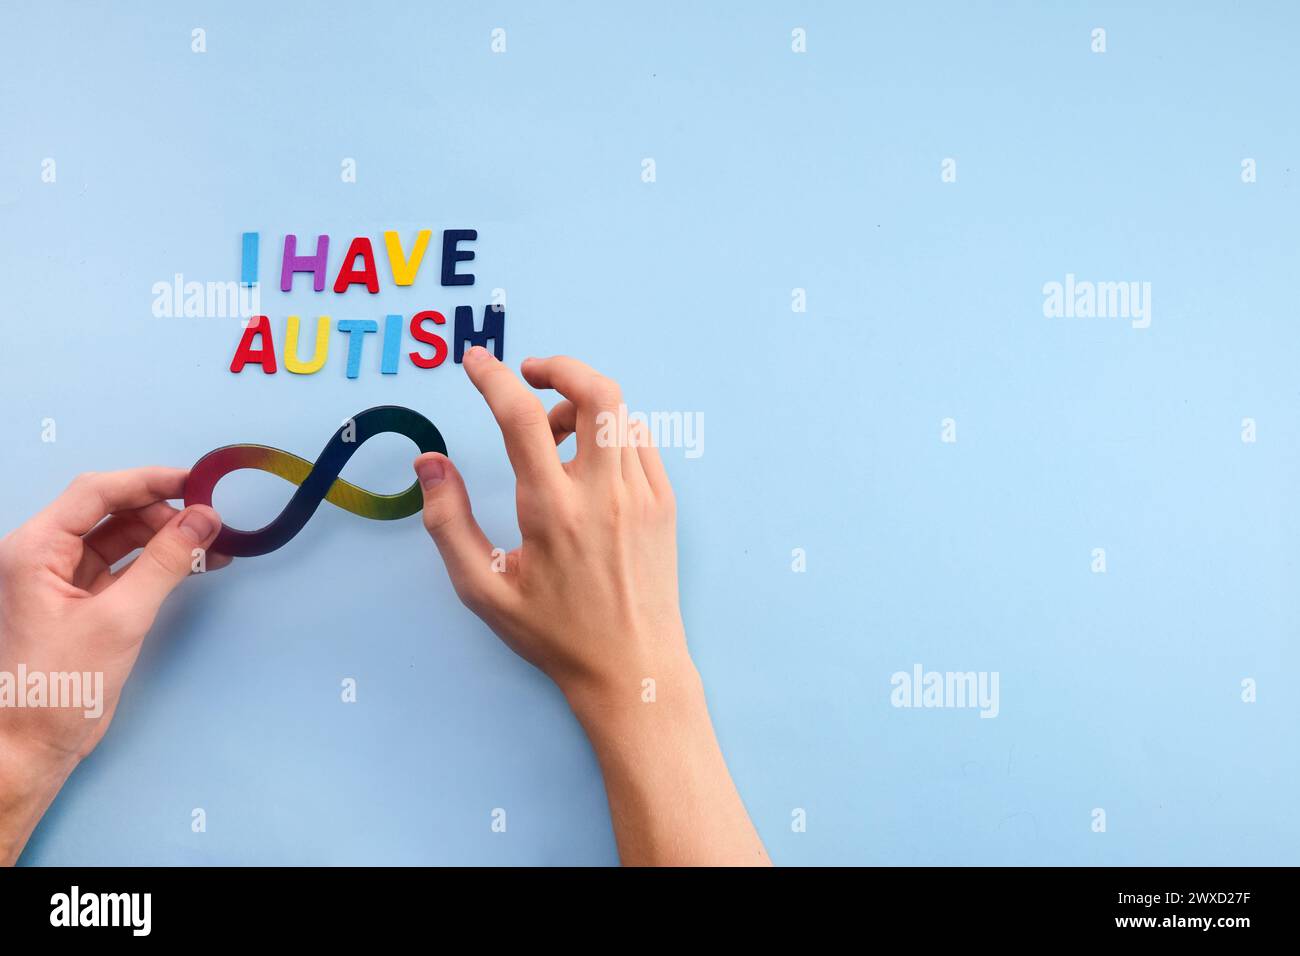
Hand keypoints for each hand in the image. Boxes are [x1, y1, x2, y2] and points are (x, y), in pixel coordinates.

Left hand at [0, 468, 226, 864]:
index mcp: (35, 549)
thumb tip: (204, 520)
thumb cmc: (58, 685)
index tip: (197, 482)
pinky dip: (160, 562)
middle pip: (111, 512)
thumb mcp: (120, 618)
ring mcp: (62, 578)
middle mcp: (44, 555)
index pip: (96, 493)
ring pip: (121, 537)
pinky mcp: (82, 601)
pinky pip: (125, 565)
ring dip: (167, 537)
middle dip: (164, 512)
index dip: (149, 481)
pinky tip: (196, 564)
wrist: (32, 745)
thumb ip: (166, 563)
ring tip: (213, 544)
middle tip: (212, 521)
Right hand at [414, 347, 768, 864]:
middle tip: (530, 375)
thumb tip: (430, 462)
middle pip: (596, 392)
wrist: (633, 669)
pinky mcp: (665, 503)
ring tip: (551, 438)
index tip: (474, 361)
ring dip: (580, 407)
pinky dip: (609, 433)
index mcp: (553, 512)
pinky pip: (638, 441)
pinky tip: (586, 464)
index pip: (521, 418)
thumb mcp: (484, 588)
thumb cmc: (554, 634)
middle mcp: (604, 494)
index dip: (492, 378)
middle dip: (560, 367)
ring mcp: (643, 495)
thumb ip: (448, 522)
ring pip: (619, 414)